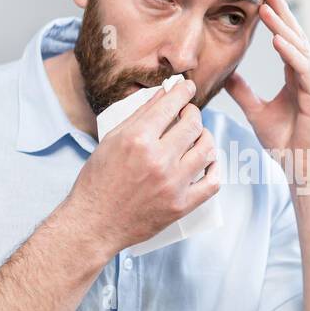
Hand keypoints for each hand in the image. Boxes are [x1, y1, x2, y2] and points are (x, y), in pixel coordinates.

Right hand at [66, 78, 219, 257]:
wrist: (95, 223)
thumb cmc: (98, 181)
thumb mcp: (112, 140)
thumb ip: (140, 115)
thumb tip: (163, 94)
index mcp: (137, 140)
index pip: (170, 105)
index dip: (183, 92)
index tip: (187, 88)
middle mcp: (158, 160)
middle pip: (193, 125)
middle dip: (193, 113)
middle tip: (188, 114)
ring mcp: (172, 184)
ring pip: (206, 150)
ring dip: (205, 137)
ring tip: (198, 136)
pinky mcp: (181, 205)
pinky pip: (212, 183)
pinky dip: (214, 168)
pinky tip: (207, 162)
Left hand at [225, 0, 309, 193]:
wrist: (304, 171)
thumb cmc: (286, 146)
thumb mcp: (257, 113)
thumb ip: (244, 92)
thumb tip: (226, 75)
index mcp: (297, 78)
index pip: (286, 40)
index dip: (275, 19)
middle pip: (295, 36)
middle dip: (281, 12)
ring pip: (299, 48)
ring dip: (283, 27)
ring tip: (267, 8)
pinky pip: (304, 70)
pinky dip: (291, 54)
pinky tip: (278, 39)